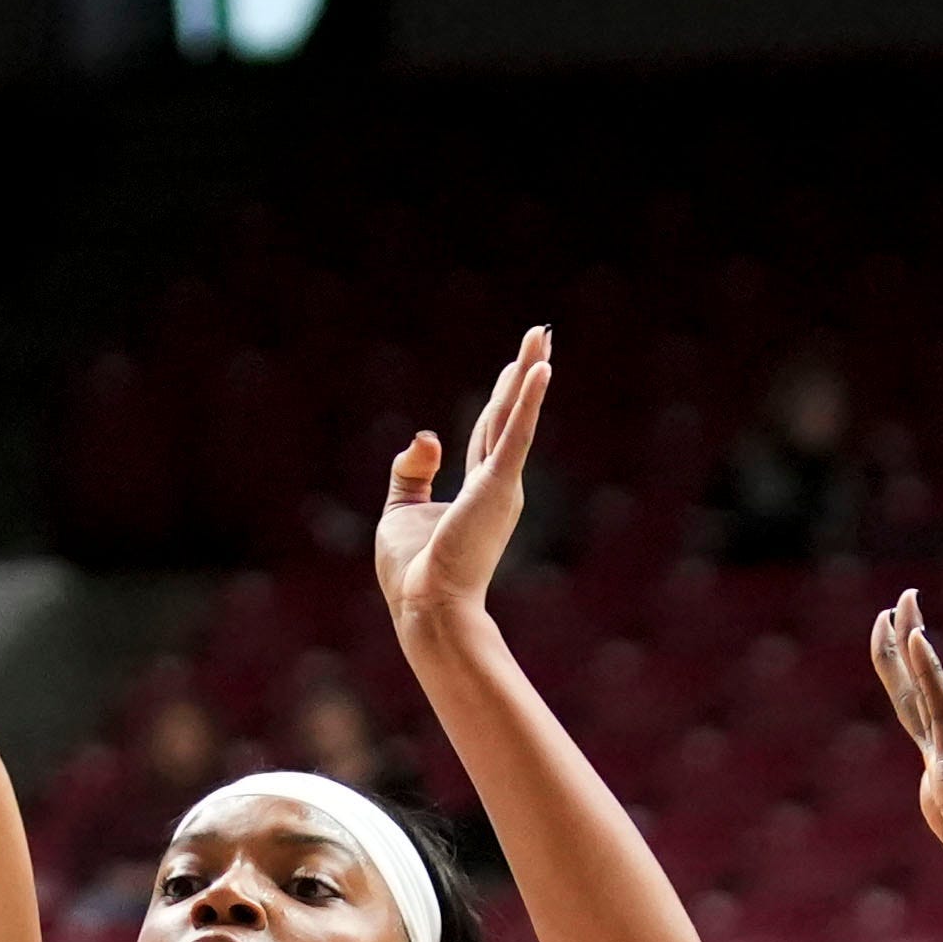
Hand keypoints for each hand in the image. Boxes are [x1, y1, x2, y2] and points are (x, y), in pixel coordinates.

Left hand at [379, 327, 550, 628]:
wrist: (426, 606)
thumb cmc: (414, 572)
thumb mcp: (399, 510)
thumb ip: (411, 471)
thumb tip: (428, 436)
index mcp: (478, 490)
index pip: (491, 432)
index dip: (503, 397)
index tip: (519, 366)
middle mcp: (497, 483)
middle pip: (509, 414)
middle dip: (525, 372)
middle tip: (542, 335)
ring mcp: (501, 484)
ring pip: (515, 415)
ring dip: (530, 373)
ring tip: (543, 336)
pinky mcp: (497, 487)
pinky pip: (515, 435)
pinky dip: (528, 402)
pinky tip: (541, 370)